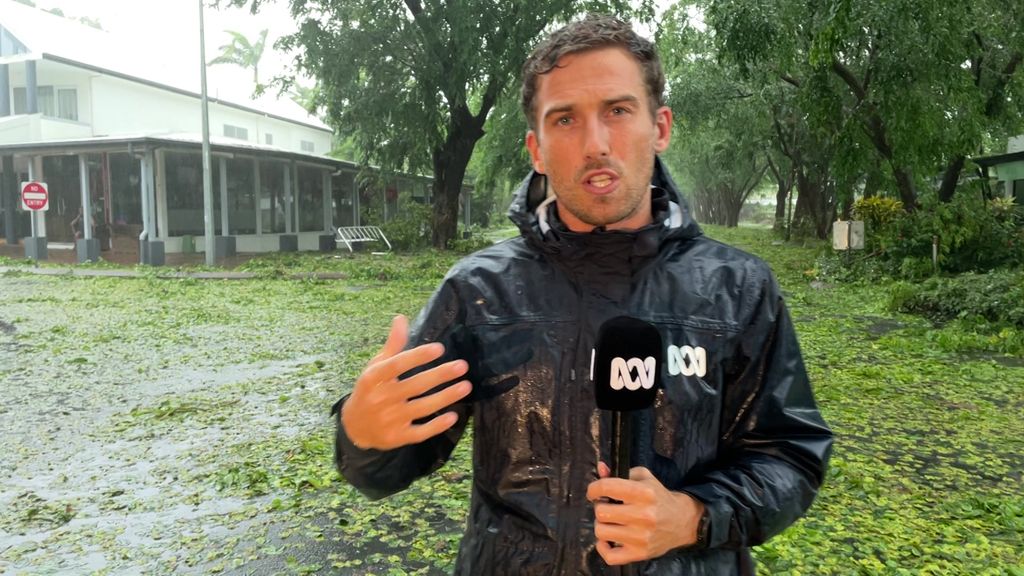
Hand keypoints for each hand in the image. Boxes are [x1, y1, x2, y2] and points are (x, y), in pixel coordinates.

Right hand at [341, 314, 471, 449]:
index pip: (397, 365)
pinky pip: (420, 432)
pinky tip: (453, 416)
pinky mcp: (397, 437)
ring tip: (466, 386)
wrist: (354, 427)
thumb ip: (392, 346)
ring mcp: (390, 420)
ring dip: (446, 397)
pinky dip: (436, 425)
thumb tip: (401, 318)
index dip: (418, 356)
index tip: (439, 348)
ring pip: (422, 408)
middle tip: (462, 366)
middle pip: (415, 386)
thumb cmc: (370, 390)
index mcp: (373, 378)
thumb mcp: (375, 367)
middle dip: (440, 375)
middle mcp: (381, 398)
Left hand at [586, 462, 705, 564]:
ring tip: (611, 522)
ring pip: (601, 532)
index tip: (594, 492)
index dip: (594, 489)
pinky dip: (603, 548)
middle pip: (601, 512)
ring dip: (602, 525)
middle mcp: (643, 515)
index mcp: (644, 493)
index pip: (607, 487)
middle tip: (607, 507)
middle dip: (600, 507)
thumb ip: (619, 473)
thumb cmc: (659, 497)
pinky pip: (610, 556)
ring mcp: (641, 537)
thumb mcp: (643, 478)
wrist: (682, 521)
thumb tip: (601, 468)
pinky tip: (608, 540)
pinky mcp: (640, 553)